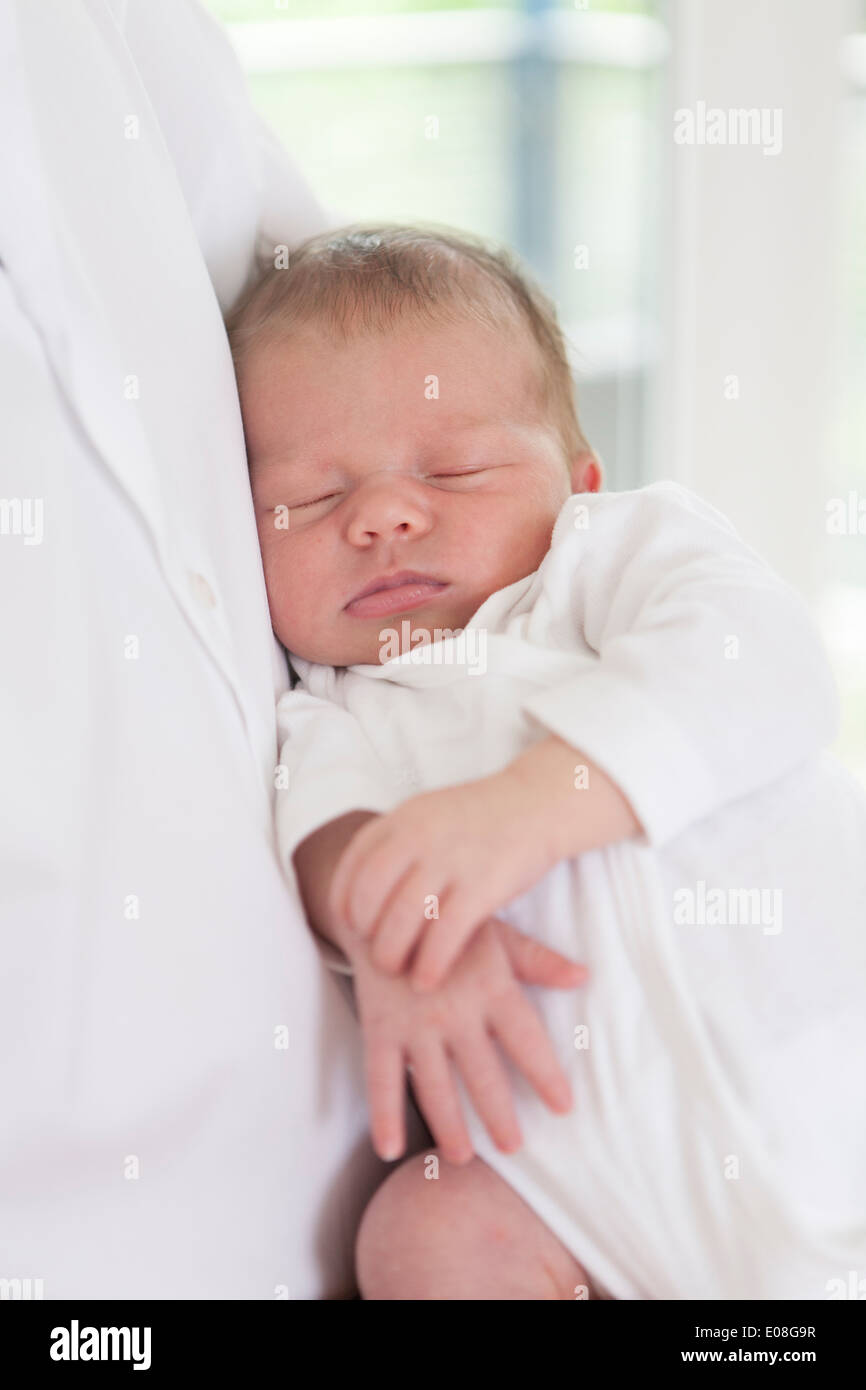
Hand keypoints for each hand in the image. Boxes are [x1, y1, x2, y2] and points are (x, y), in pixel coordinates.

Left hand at [328, 737, 639, 990]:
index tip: (350, 927)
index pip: (352, 867)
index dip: (344, 904)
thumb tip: (357, 885)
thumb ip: (395, 843)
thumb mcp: (428, 814)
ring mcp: (449, 860)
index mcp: (401, 819)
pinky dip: (429, 964)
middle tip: (377, 953)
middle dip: (366, 934)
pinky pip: (443, 936)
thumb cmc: (480, 818)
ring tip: (400, 971)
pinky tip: (428, 980)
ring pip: (400, 920)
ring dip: (392, 954)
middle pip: (369, 898)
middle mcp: (419, 837)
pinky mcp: (481, 887)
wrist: (538, 804)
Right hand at [346, 916, 586, 1163]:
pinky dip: (383, 1115)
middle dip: (499, 1114)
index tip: (563, 1107)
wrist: (382, 901)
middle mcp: (454, 1010)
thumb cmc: (448, 922)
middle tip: (513, 1148)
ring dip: (449, 1124)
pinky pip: (380, 1078)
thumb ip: (537, 960)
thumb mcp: (495, 933)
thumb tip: (584, 976)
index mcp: (490, 986)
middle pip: (482, 1074)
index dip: (545, 1075)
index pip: (526, 1039)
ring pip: (434, 1085)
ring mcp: (414, 1023)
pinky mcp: (379, 1027)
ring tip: (464, 1156)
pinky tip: (389, 1149)